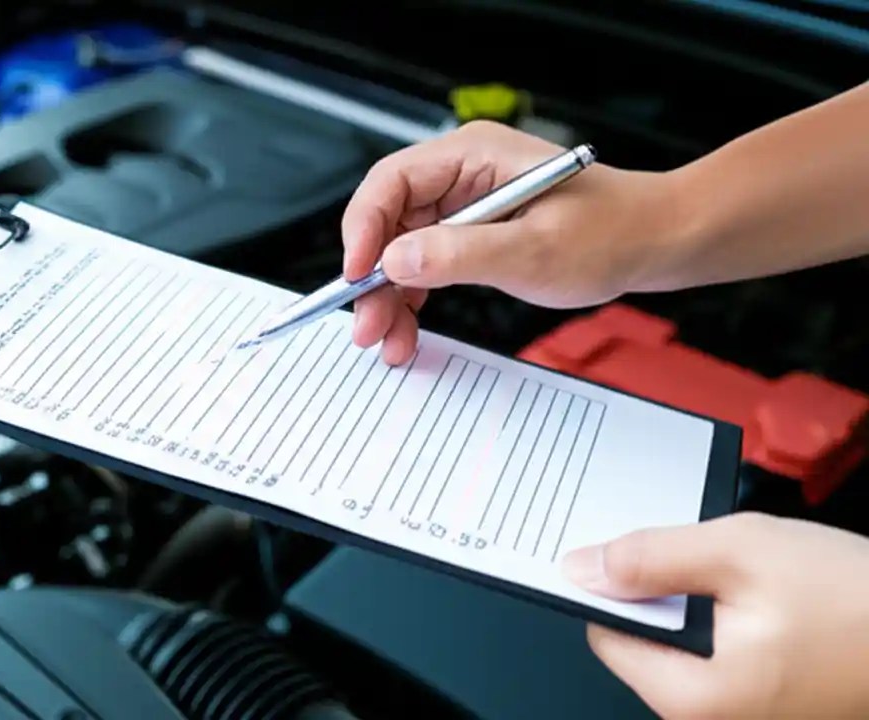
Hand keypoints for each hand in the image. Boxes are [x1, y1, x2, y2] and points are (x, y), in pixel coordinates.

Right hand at [340, 121, 685, 363]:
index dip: (365, 228)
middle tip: (366, 324)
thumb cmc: (611, 232)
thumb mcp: (533, 250)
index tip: (357, 274)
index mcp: (474, 155)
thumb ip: (459, 254)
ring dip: (389, 296)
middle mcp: (463, 175)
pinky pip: (426, 264)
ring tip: (387, 340)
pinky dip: (413, 298)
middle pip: (390, 221)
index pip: (393, 182)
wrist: (653, 242)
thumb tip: (395, 260)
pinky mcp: (472, 234)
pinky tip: (408, 330)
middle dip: (372, 276)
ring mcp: (465, 205)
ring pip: (402, 249)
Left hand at [562, 512, 868, 718]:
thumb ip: (652, 558)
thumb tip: (582, 568)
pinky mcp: (764, 701)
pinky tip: (762, 596)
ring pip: (682, 643)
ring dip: (697, 600)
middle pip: (643, 640)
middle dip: (661, 589)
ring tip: (745, 574)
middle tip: (706, 553)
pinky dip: (727, 619)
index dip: (614, 584)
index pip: (605, 634)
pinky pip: (718, 655)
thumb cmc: (857, 599)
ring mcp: (738, 714)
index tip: (632, 549)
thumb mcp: (743, 552)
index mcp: (690, 698)